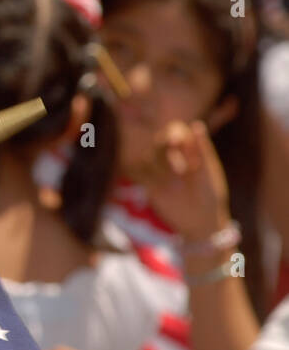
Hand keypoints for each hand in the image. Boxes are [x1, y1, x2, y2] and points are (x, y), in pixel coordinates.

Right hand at [136, 119, 231, 241]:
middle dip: (162, 144)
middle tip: (172, 149)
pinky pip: (138, 173)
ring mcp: (160, 172)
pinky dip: (142, 172)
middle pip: (159, 142)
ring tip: (177, 175)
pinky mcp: (150, 186)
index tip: (176, 141)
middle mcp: (174, 159)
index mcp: (190, 152)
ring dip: (159, 163)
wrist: (201, 224)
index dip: (173, 132)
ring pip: (148, 156)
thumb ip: (202, 151)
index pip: (176, 131)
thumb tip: (196, 125)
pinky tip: (158, 182)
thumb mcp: (208, 174)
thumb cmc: (210, 197)